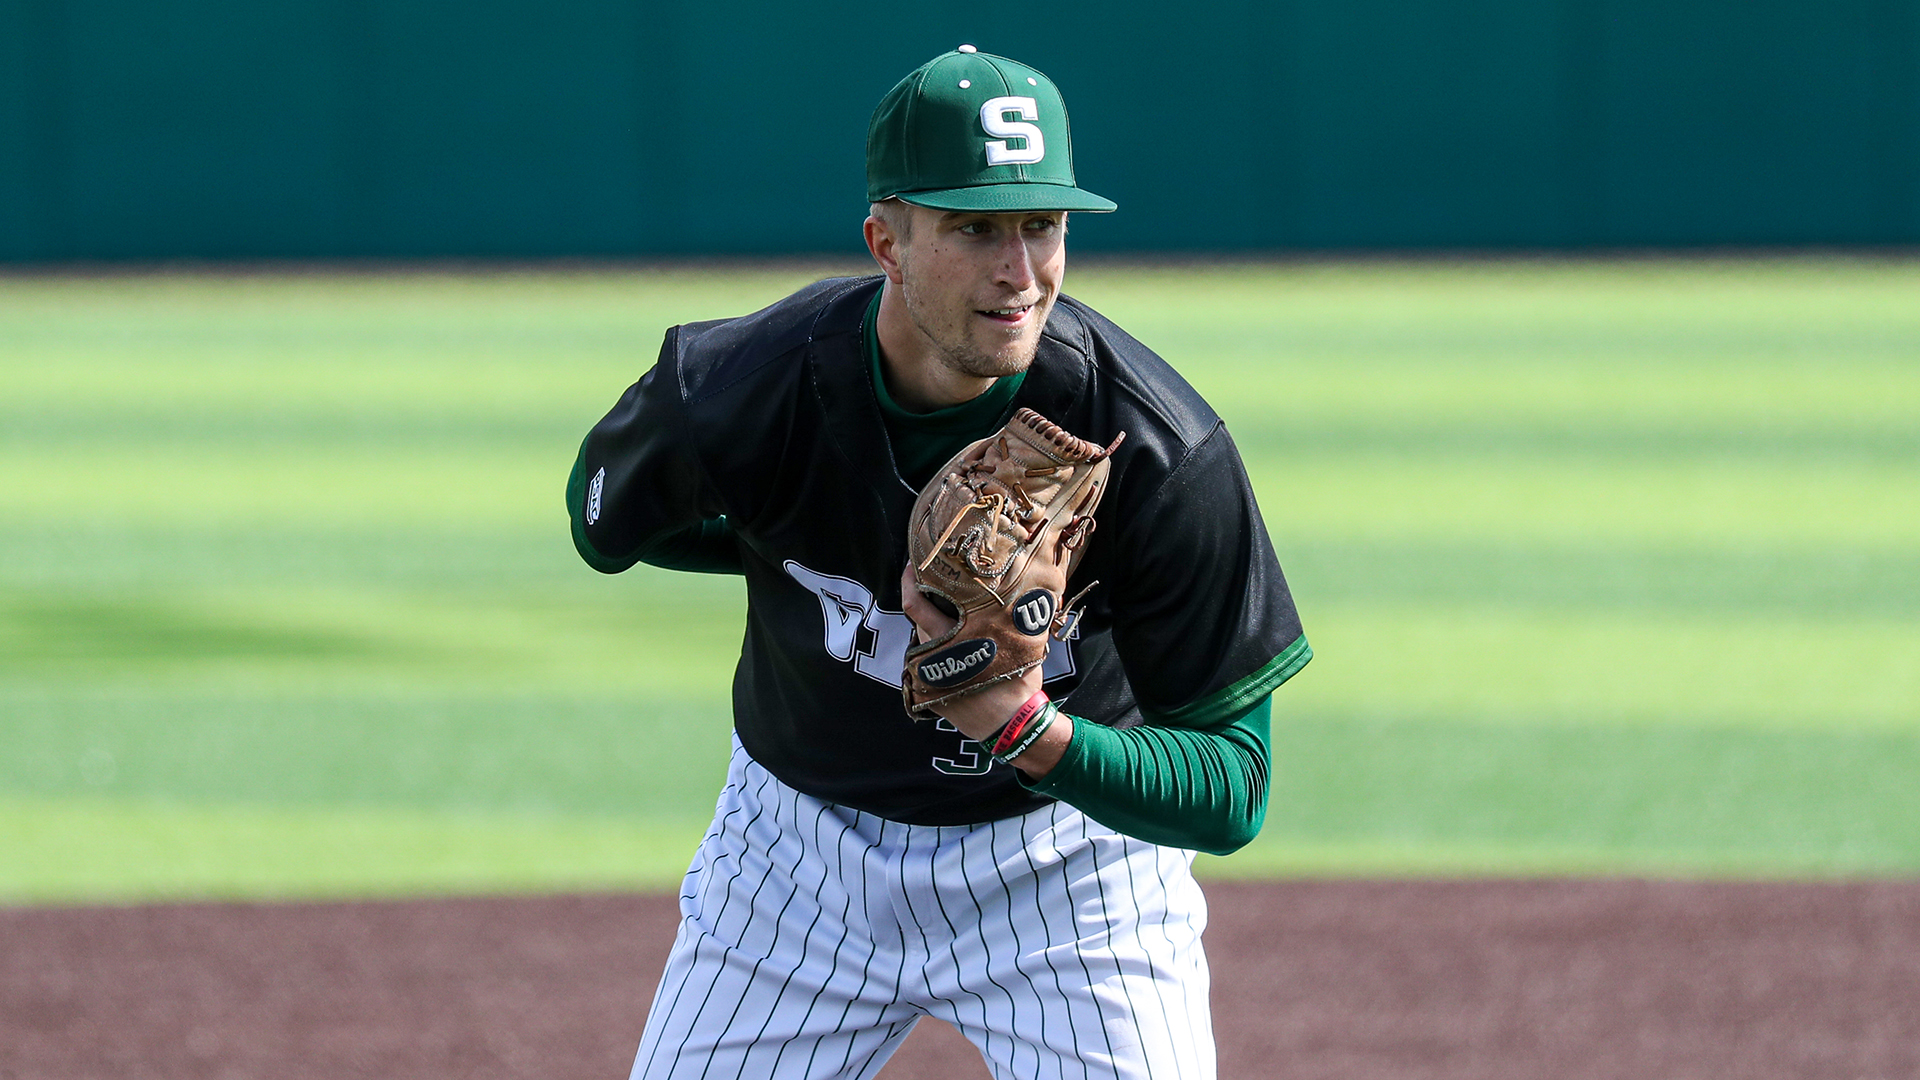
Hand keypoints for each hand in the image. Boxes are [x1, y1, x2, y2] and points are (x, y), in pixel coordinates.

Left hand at [900, 565, 1071, 776]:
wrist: (1011, 726)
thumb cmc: (1019, 683)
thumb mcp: (1021, 643)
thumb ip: (1013, 615)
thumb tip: (1026, 587)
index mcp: (954, 638)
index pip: (918, 605)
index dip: (910, 582)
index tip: (912, 563)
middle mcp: (934, 653)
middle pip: (915, 616)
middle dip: (916, 594)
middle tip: (922, 575)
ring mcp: (929, 672)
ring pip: (920, 637)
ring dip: (927, 620)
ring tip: (940, 605)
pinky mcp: (928, 690)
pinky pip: (925, 659)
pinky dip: (933, 645)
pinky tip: (947, 638)